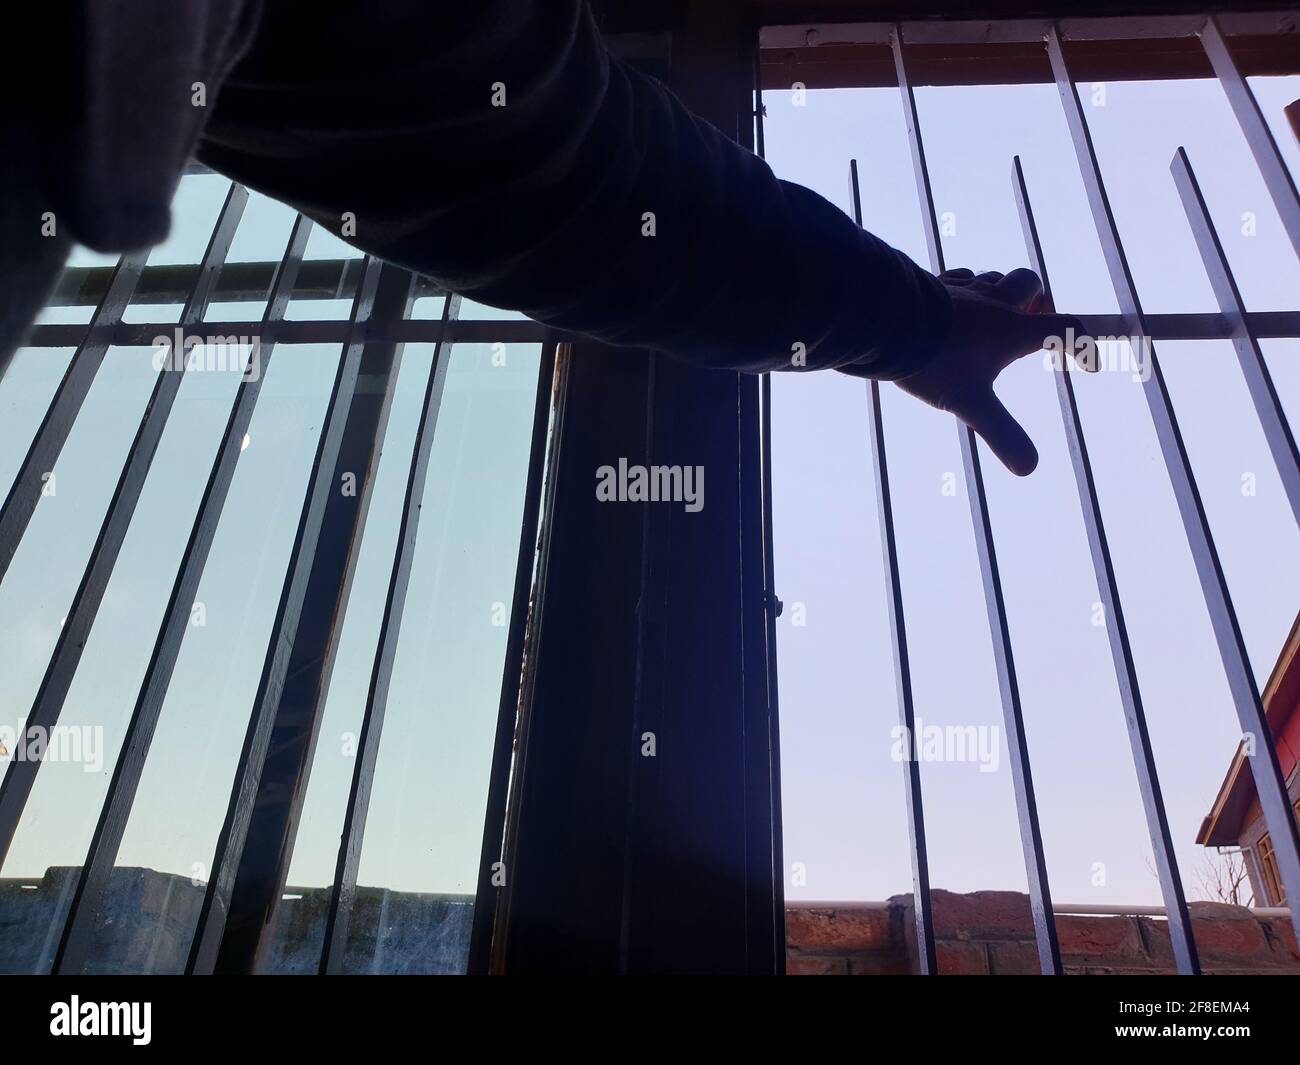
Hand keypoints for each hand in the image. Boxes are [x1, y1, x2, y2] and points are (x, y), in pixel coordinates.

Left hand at [895, 267, 1088, 475]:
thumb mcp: (970, 403)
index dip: (1082, 345)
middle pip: (1029, 284)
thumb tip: (1029, 467)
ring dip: (1000, 295)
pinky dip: (967, 291)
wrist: (887, 324)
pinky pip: (959, 279)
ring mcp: (962, 290)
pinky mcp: (933, 286)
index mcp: (1013, 329)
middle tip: (1030, 328)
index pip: (1064, 328)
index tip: (1087, 367)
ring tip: (992, 323)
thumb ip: (1001, 433)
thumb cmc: (934, 362)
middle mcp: (993, 302)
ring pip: (993, 278)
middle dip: (1037, 303)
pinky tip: (956, 310)